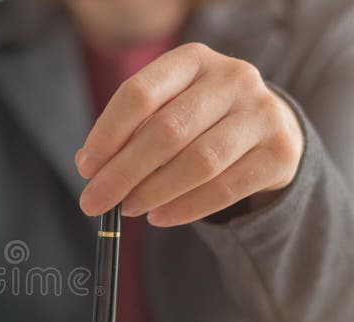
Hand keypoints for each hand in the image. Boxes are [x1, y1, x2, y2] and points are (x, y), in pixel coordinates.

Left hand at [75, 42, 303, 224]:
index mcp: (193, 59)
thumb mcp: (166, 111)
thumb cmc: (199, 122)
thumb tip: (89, 166)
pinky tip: (159, 217)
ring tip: (127, 209)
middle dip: (123, 172)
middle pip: (166, 130)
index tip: (86, 168)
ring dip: (154, 191)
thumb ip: (129, 133)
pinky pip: (225, 188)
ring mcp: (261, 113)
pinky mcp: (279, 152)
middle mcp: (232, 78)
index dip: (108, 133)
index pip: (140, 93)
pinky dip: (186, 208)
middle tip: (94, 202)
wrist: (268, 132)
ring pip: (198, 161)